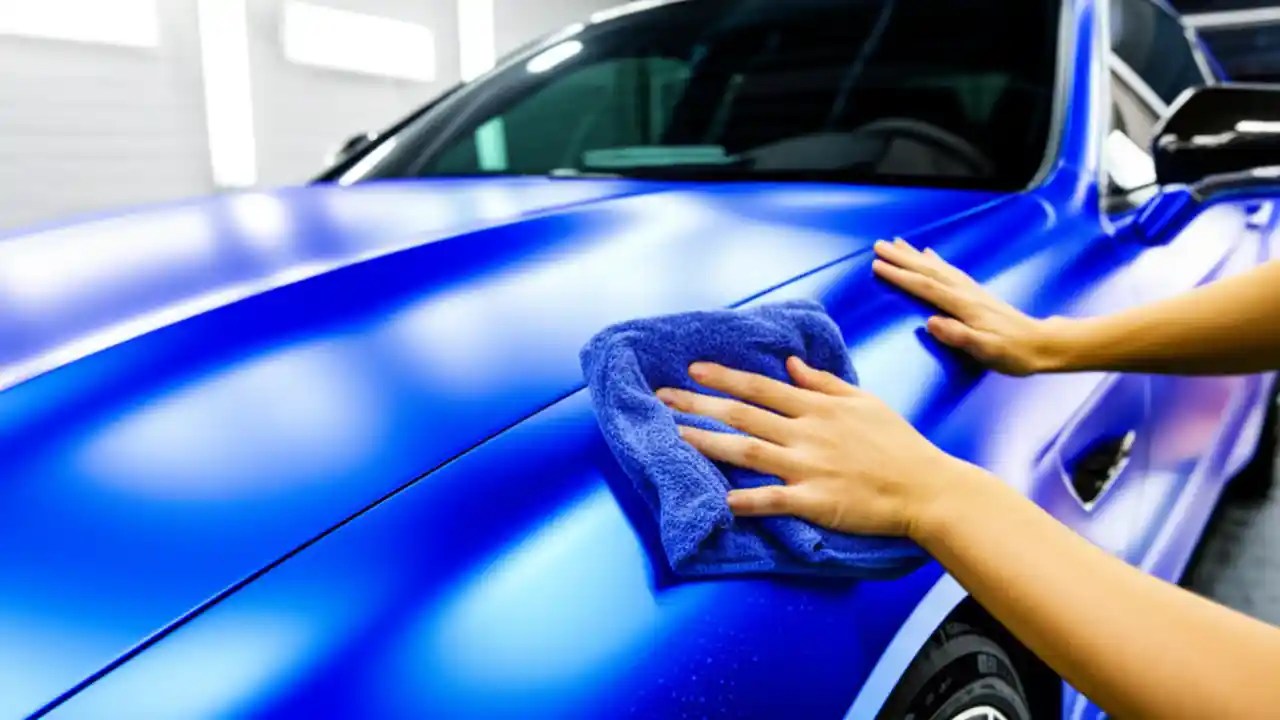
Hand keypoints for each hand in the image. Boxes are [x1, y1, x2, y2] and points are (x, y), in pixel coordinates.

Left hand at [657, 357, 975, 538]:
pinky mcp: (816, 501)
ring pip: (749, 451)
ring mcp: (809, 467)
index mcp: (818, 407)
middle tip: (662, 398)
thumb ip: (823, 383)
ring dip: (709, 442)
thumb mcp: (863, 400)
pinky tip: (720, 499)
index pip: (761, 387)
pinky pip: (775, 499)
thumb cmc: (898, 443)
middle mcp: (807, 433)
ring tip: (675, 435)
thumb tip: (790, 363)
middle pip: (744, 415)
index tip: (692, 369)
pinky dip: (747, 499)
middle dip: (699, 404)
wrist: (925, 487)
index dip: (724, 377)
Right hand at [872, 238, 1060, 375]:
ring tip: (896, 243)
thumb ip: (958, 336)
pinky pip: (949, 270)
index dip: (901, 275)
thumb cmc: (1012, 352)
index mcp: (963, 305)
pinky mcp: (975, 293)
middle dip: (902, 258)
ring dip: (914, 255)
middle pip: (928, 270)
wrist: (1041, 344)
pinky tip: (929, 254)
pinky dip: (935, 260)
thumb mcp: (985, 350)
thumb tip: (930, 323)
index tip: (877, 264)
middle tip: (878, 245)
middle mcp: (965, 292)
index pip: (926, 287)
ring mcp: (971, 290)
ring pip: (937, 267)